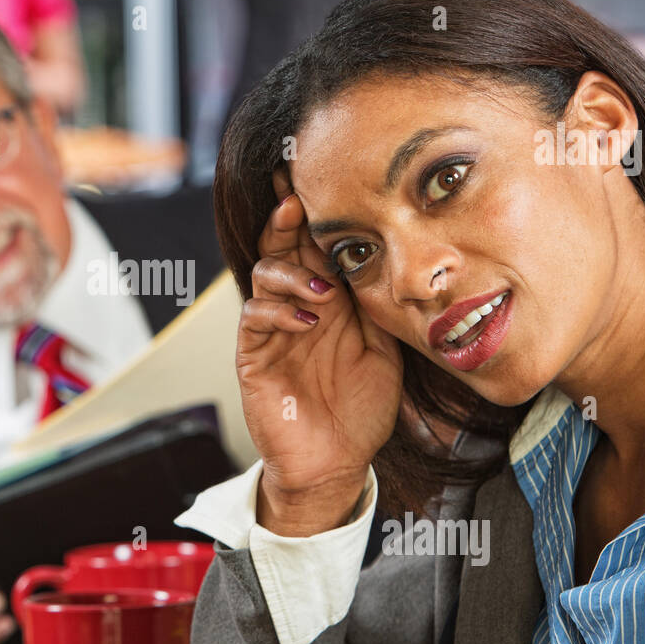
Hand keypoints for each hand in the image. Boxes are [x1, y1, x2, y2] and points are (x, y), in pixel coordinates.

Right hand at [237, 171, 402, 536]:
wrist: (336, 462)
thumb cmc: (360, 407)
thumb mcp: (384, 346)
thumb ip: (378, 303)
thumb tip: (390, 257)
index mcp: (326, 297)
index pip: (313, 243)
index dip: (314, 213)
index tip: (323, 181)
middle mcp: (296, 305)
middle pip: (280, 246)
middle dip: (286, 219)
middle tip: (297, 198)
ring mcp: (273, 329)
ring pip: (263, 275)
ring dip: (290, 271)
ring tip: (322, 288)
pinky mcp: (254, 356)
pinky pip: (255, 317)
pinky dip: (279, 311)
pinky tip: (308, 319)